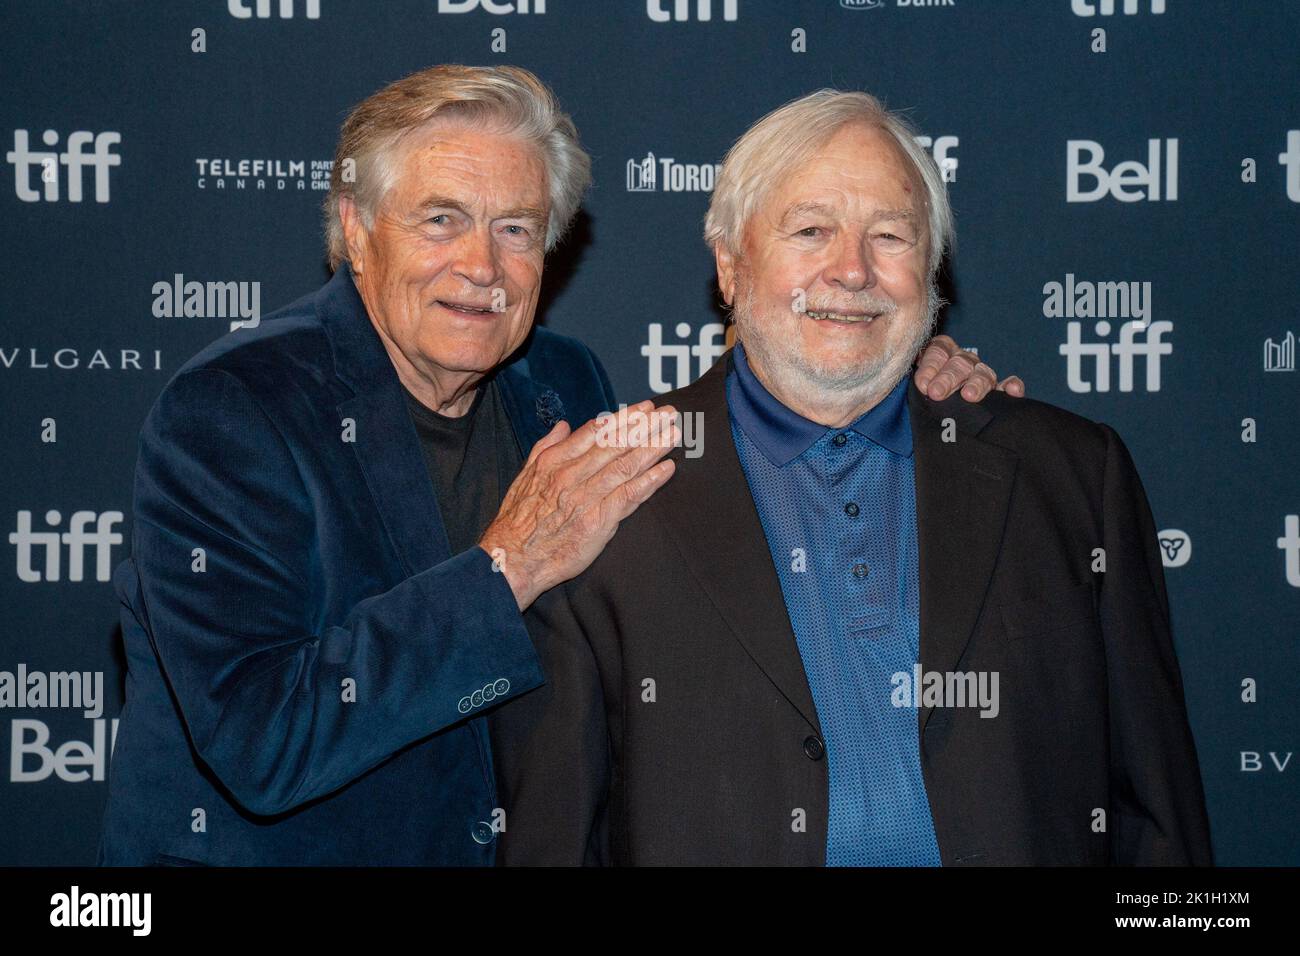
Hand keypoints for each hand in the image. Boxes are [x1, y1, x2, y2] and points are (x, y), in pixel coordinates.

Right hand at [479, 401, 678, 610]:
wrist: (513, 559)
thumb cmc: (516, 521)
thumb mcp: (523, 476)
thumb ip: (545, 447)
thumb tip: (564, 426)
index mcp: (554, 461)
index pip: (595, 432)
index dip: (623, 418)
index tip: (644, 408)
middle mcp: (572, 475)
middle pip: (616, 444)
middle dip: (646, 427)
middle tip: (670, 413)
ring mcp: (586, 498)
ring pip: (625, 466)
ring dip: (653, 448)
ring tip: (674, 434)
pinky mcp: (598, 521)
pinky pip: (628, 496)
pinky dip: (649, 481)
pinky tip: (667, 469)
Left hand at [914, 334, 1025, 401]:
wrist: (936, 424)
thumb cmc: (922, 399)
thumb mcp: (914, 386)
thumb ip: (913, 382)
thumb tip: (913, 385)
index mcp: (941, 353)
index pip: (937, 351)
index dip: (930, 365)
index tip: (922, 384)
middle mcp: (963, 361)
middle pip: (959, 363)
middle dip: (948, 378)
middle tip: (937, 393)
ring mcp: (982, 375)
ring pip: (983, 374)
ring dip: (976, 384)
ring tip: (969, 396)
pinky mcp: (999, 391)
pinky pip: (1008, 385)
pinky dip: (1012, 386)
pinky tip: (1012, 391)